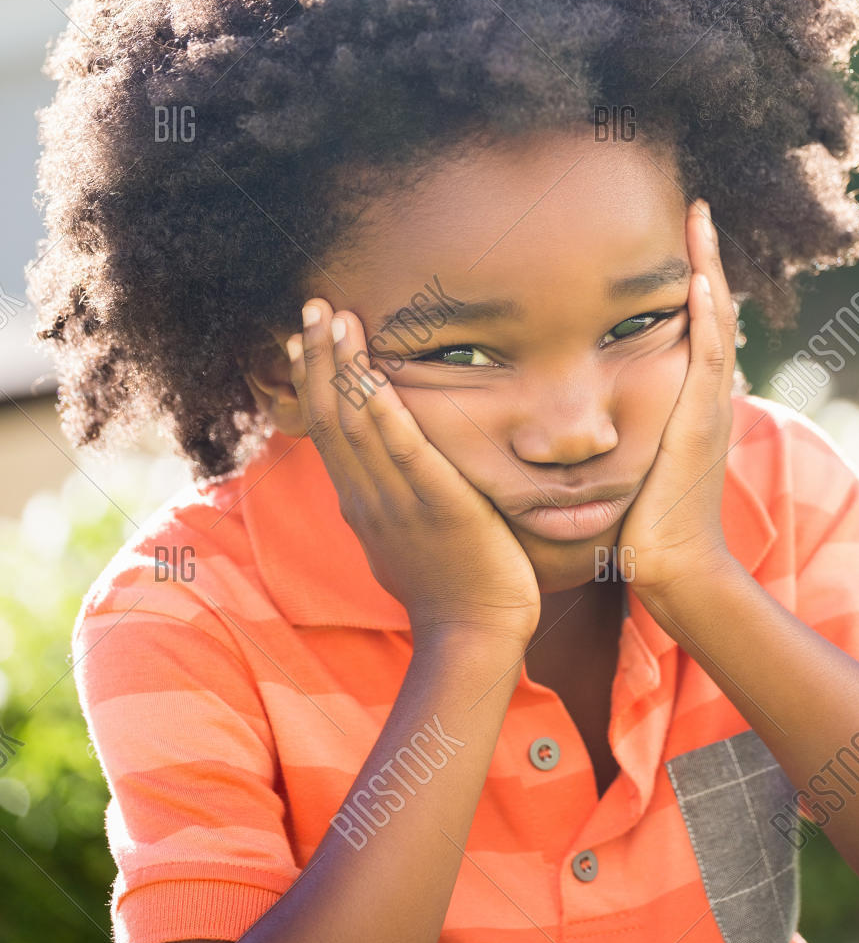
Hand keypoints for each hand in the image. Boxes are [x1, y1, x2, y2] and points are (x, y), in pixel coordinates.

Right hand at [286, 298, 540, 648]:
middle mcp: (367, 497)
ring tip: (336, 319)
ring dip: (343, 367)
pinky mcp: (436, 504)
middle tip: (312, 307)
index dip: (311, 379)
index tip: (300, 337)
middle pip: (330, 416)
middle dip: (318, 358)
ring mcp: (397, 501)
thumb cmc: (450, 586)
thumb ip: (389, 502)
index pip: (325, 429)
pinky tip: (374, 376)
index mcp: (360, 502)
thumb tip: (380, 479)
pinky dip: (385, 411)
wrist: (473, 635)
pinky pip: (404, 450)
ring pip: (357, 425)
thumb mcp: (403, 538)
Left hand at [621, 199, 738, 609]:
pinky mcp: (701, 424)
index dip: (688, 278)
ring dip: (709, 269)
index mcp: (688, 400)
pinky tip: (698, 280)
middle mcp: (705, 396)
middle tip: (697, 207)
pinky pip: (708, 359)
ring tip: (700, 220)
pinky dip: (707, 317)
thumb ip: (608, 432)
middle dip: (704, 257)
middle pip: (711, 310)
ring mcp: (708, 407)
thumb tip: (567, 416)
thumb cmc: (641, 526)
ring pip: (715, 322)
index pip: (692, 324)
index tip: (677, 235)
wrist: (673, 571)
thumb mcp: (625, 462)